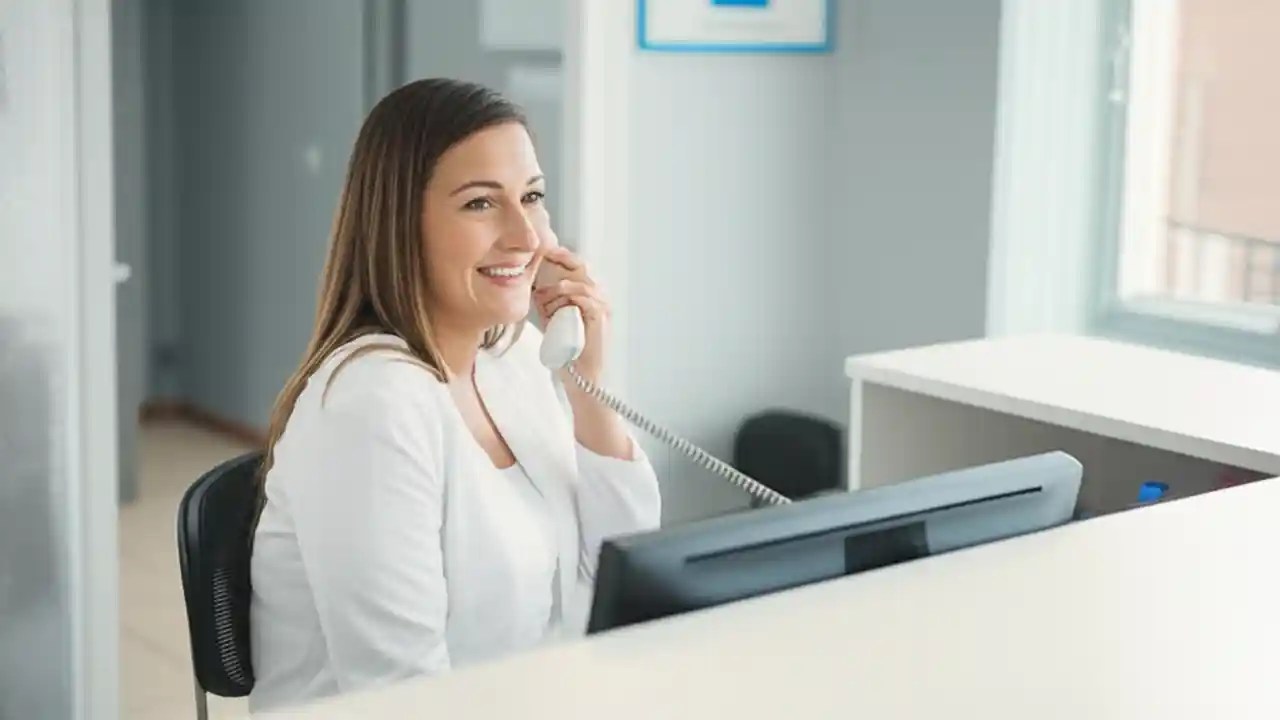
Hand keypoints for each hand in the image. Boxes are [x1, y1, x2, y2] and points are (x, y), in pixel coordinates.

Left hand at [532, 246, 609, 384]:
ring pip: (581, 281)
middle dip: (561, 258)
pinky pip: (585, 297)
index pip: (577, 267)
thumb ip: (548, 302)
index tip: (540, 250)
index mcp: (589, 295)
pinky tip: (551, 306)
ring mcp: (602, 307)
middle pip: (582, 266)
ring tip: (542, 298)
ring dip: (558, 287)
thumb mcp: (553, 319)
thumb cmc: (568, 351)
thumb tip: (533, 286)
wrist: (581, 378)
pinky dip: (566, 297)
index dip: (560, 256)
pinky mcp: (601, 317)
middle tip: (542, 254)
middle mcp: (599, 297)